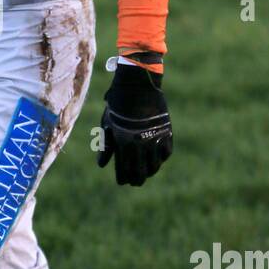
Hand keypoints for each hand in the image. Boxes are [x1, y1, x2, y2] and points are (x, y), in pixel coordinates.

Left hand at [97, 61, 171, 186]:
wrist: (136, 85)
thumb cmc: (117, 104)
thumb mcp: (107, 124)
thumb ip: (106, 146)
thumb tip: (102, 165)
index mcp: (123, 143)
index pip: (124, 170)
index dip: (123, 178)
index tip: (123, 182)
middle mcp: (139, 144)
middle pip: (140, 171)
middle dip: (137, 179)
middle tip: (136, 182)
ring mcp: (154, 138)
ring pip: (155, 165)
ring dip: (151, 171)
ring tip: (148, 172)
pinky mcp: (166, 132)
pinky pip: (166, 152)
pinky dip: (162, 158)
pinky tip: (158, 160)